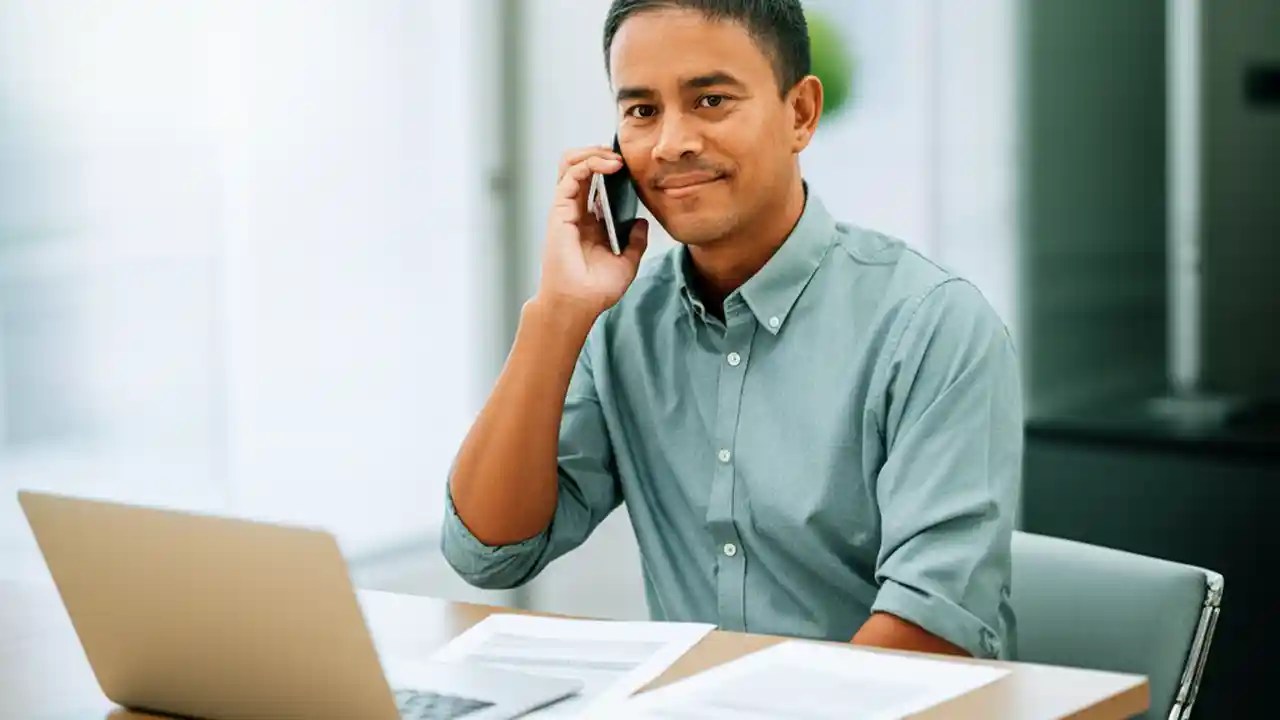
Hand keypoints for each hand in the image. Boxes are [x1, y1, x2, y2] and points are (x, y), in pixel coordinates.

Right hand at [534, 145, 649, 320]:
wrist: (579, 304)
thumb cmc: (596, 290)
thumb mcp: (627, 263)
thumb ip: (635, 242)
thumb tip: (642, 223)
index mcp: (589, 222)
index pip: (595, 184)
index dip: (610, 169)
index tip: (632, 166)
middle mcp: (576, 212)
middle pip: (581, 168)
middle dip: (600, 154)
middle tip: (622, 156)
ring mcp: (566, 210)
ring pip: (571, 165)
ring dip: (593, 153)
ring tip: (616, 156)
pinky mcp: (560, 211)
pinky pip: (570, 176)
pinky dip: (589, 164)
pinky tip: (610, 166)